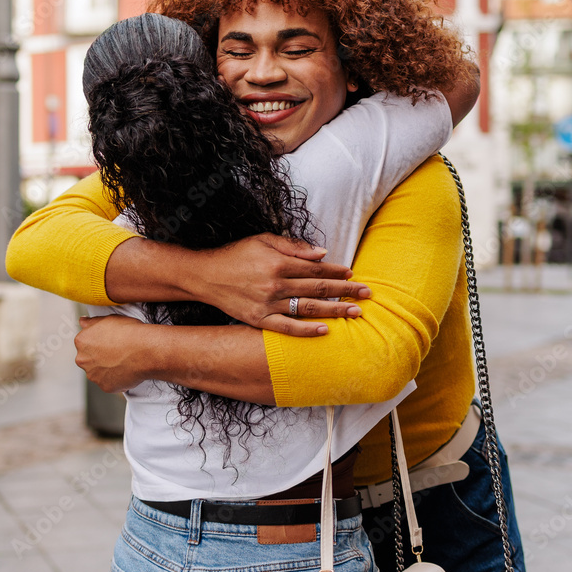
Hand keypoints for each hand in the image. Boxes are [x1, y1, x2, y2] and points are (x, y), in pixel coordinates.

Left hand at [75, 316, 156, 392]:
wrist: (144, 350)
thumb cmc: (129, 333)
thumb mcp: (109, 319)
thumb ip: (92, 322)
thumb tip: (83, 321)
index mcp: (82, 341)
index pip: (84, 343)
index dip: (97, 342)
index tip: (108, 341)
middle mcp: (83, 359)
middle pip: (88, 359)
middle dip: (99, 357)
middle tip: (116, 352)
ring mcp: (94, 375)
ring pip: (97, 372)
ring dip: (106, 369)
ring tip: (122, 361)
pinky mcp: (105, 386)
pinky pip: (109, 383)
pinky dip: (115, 379)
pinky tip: (125, 370)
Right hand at [189, 233, 371, 336]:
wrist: (205, 275)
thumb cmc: (236, 255)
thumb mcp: (263, 240)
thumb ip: (293, 247)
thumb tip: (322, 253)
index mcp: (278, 263)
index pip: (316, 268)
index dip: (337, 271)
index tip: (353, 274)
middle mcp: (276, 285)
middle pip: (318, 288)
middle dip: (345, 291)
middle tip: (366, 294)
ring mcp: (267, 304)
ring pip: (308, 309)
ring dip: (334, 310)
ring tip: (355, 312)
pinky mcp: (259, 320)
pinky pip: (287, 327)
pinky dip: (306, 330)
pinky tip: (325, 330)